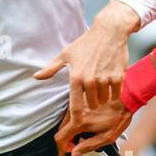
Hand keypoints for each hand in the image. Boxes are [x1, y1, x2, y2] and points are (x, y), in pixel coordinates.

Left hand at [35, 0, 138, 128]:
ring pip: (104, 100)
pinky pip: (115, 94)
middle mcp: (90, 81)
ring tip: (101, 82)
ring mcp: (105, 80)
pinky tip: (111, 81)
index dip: (76, 118)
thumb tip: (36, 77)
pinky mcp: (118, 77)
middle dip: (92, 100)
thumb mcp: (66, 54)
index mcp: (76, 78)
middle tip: (92, 89)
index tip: (77, 124)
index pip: (75, 106)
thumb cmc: (86, 43)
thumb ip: (51, 68)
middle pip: (91, 105)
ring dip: (103, 95)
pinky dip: (114, 91)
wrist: (110, 32)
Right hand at [54, 93, 131, 155]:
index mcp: (81, 122)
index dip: (61, 149)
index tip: (65, 153)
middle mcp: (76, 111)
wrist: (126, 95)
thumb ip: (90, 145)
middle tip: (74, 146)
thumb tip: (75, 153)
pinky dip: (73, 121)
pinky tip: (83, 125)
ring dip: (69, 130)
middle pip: (61, 130)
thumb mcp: (108, 136)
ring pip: (65, 121)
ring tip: (80, 137)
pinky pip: (71, 113)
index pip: (61, 138)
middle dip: (65, 141)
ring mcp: (77, 103)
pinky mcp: (81, 98)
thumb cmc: (120, 114)